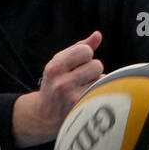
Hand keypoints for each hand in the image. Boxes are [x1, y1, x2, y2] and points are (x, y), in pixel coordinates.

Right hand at [12, 31, 103, 146]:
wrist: (46, 115)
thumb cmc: (56, 82)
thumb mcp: (60, 62)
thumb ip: (79, 47)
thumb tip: (98, 35)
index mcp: (54, 67)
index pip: (85, 51)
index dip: (86, 54)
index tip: (78, 61)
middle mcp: (62, 83)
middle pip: (96, 65)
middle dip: (92, 68)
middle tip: (81, 76)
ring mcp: (73, 98)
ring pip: (101, 78)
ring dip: (96, 80)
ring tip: (83, 87)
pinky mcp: (84, 109)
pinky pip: (103, 91)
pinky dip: (99, 91)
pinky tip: (88, 95)